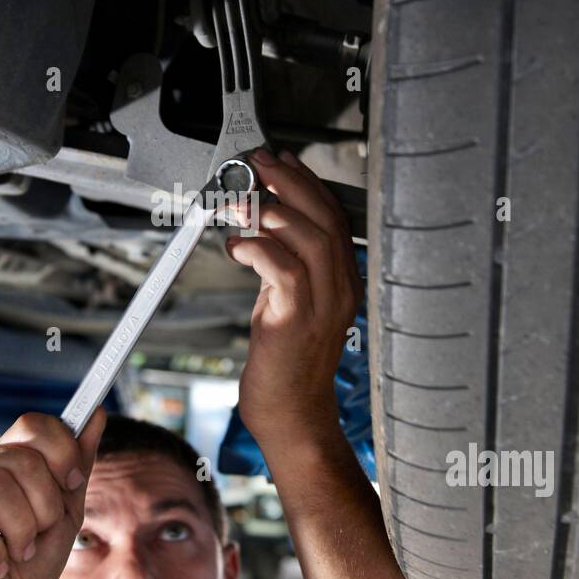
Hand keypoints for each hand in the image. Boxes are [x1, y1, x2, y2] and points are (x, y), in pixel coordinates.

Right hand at [0, 409, 105, 578]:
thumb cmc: (26, 565)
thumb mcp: (64, 515)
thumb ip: (77, 466)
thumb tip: (97, 414)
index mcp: (8, 459)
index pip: (34, 426)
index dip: (61, 453)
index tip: (71, 485)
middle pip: (21, 460)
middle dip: (44, 507)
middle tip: (35, 538)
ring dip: (18, 533)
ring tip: (14, 555)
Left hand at [225, 149, 362, 455]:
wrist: (291, 415)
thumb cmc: (286, 364)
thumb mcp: (286, 303)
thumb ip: (282, 266)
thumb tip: (260, 228)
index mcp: (342, 282)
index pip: (333, 218)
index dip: (308, 184)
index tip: (282, 162)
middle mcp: (341, 290)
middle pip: (325, 220)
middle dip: (291, 183)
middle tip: (260, 164)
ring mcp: (323, 306)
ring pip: (311, 239)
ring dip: (273, 211)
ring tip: (244, 201)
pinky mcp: (296, 321)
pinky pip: (284, 271)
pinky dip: (258, 249)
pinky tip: (236, 246)